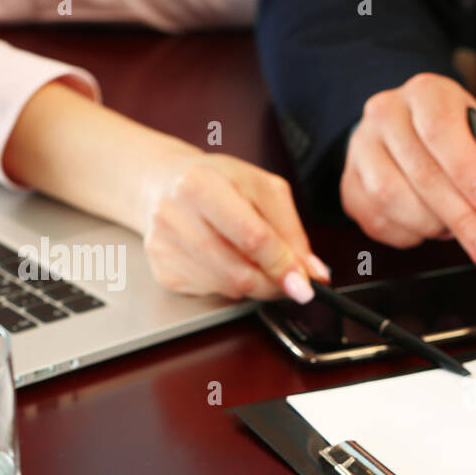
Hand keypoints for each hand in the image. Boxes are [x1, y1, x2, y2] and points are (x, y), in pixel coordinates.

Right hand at [141, 149, 326, 300]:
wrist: (165, 182)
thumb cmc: (219, 182)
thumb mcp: (263, 189)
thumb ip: (292, 231)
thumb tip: (312, 272)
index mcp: (200, 184)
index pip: (252, 238)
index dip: (283, 265)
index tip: (304, 284)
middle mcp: (173, 215)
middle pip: (239, 273)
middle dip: (273, 284)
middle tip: (291, 282)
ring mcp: (164, 246)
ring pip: (228, 289)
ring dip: (254, 285)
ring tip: (255, 261)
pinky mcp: (163, 271)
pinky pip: (212, 293)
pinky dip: (231, 285)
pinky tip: (226, 260)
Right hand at [340, 73, 475, 265]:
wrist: (407, 136)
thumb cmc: (454, 139)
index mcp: (425, 93)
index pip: (440, 128)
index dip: (467, 169)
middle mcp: (385, 114)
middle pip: (419, 170)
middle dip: (458, 214)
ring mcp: (360, 149)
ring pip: (392, 198)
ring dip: (431, 224)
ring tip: (453, 226)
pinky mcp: (349, 186)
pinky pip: (378, 221)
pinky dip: (410, 234)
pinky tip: (427, 226)